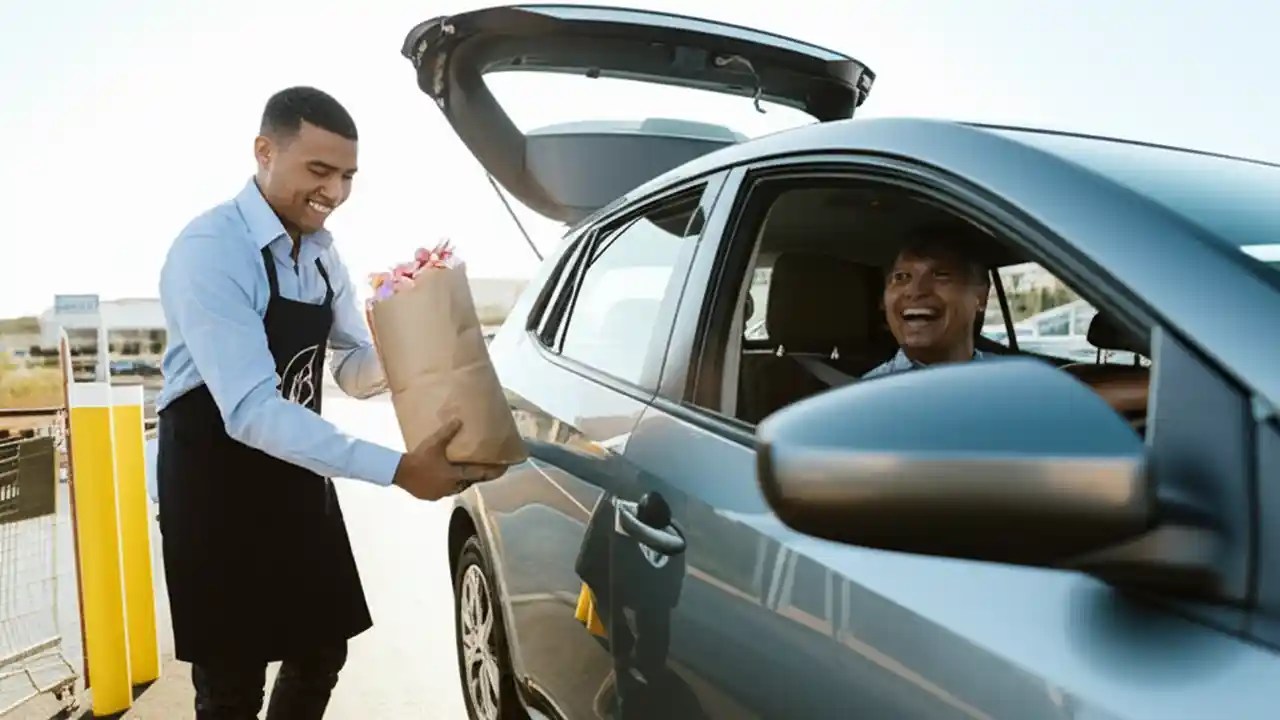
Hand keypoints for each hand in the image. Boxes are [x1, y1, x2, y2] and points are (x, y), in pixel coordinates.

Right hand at [392, 419, 507, 500]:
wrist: (400, 472)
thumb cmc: (420, 458)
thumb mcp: (434, 443)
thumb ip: (448, 432)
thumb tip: (459, 420)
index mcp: (454, 475)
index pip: (477, 474)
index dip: (490, 471)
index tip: (502, 469)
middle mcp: (450, 487)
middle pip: (467, 482)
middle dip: (474, 476)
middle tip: (481, 470)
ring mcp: (440, 494)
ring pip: (456, 488)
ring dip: (460, 481)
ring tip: (461, 473)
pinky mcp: (430, 497)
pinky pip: (443, 492)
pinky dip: (446, 486)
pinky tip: (443, 479)